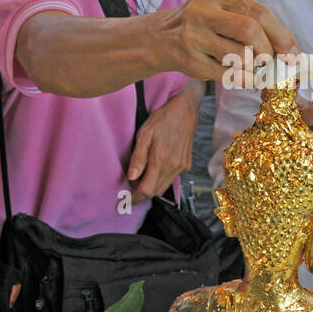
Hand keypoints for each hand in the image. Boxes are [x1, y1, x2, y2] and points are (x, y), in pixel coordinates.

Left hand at [127, 84, 200, 203]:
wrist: (185, 110)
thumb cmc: (163, 118)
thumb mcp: (144, 134)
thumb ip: (138, 157)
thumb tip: (131, 177)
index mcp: (161, 160)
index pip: (147, 190)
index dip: (135, 198)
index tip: (126, 202)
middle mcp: (174, 167)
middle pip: (156, 192)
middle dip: (142, 193)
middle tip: (130, 187)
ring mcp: (182, 167)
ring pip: (164, 186)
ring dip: (152, 186)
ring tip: (142, 176)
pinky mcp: (187, 164)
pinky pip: (172, 178)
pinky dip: (162, 178)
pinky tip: (156, 167)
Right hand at [162, 0, 298, 83]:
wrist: (163, 38)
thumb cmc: (206, 22)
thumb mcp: (224, 7)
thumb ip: (254, 17)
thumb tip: (290, 48)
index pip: (258, 11)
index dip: (281, 35)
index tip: (293, 54)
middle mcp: (202, 11)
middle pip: (250, 31)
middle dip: (269, 51)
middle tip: (275, 62)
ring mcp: (194, 36)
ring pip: (240, 55)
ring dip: (255, 67)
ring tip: (256, 68)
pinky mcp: (190, 61)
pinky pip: (227, 74)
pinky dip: (244, 79)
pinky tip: (245, 76)